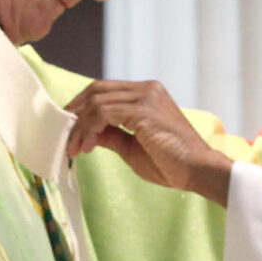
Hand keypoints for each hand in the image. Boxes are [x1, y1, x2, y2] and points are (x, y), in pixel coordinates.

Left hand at [66, 79, 233, 206]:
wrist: (197, 171)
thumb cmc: (170, 163)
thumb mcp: (131, 147)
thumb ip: (110, 135)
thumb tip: (86, 132)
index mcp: (146, 94)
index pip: (104, 90)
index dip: (81, 106)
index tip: (67, 127)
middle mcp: (147, 89)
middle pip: (97, 90)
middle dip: (75, 113)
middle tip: (64, 137)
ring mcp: (147, 96)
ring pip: (97, 102)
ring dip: (80, 127)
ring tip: (74, 148)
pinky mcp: (145, 109)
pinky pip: (105, 113)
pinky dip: (90, 129)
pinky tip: (87, 147)